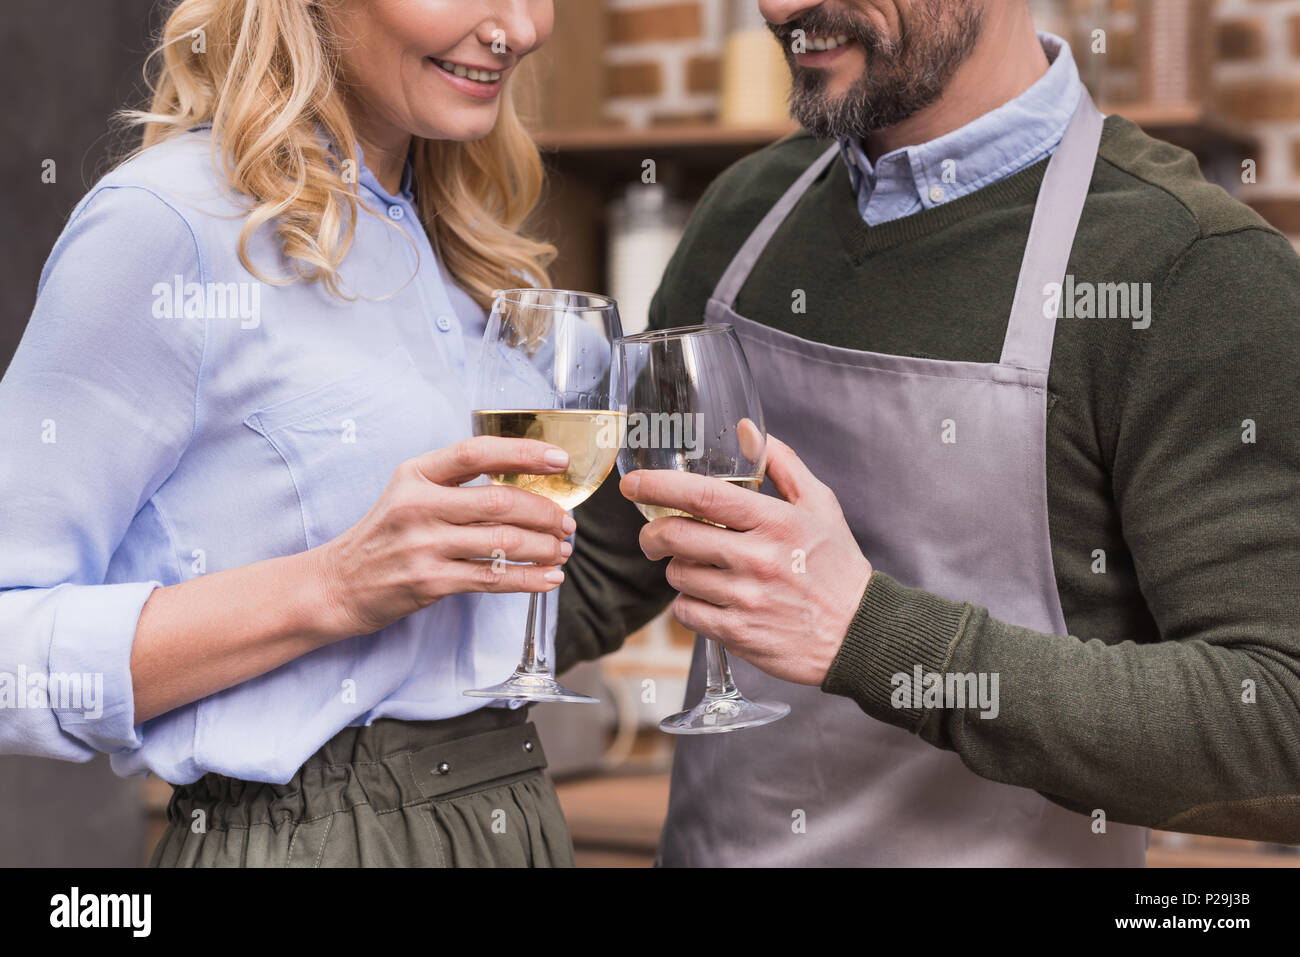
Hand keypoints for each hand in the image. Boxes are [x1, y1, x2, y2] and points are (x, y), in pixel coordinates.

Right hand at [314, 436, 575, 636]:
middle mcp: (418, 505)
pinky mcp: (429, 582)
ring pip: (503, 542)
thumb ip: (456, 486)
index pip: (475, 452)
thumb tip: (524, 485)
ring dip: (544, 547)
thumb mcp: (408, 494)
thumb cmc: (384, 536)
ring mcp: (423, 545)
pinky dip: (529, 579)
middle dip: (545, 512)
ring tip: (563, 550)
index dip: (522, 452)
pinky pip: (492, 578)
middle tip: (567, 522)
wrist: (337, 584)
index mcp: (415, 474)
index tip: (557, 459)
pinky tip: (549, 578)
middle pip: (500, 501)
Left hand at [622, 435, 870, 685]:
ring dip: (678, 570)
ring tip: (701, 571)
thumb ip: (782, 465)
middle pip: (676, 536)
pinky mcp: (739, 634)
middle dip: (652, 534)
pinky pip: (686, 612)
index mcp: (776, 521)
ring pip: (677, 575)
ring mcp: (746, 598)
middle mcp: (758, 558)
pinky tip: (711, 600)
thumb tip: (746, 430)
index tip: (632, 484)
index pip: (703, 496)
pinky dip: (689, 605)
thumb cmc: (838, 567)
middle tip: (653, 537)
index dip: (659, 487)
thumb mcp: (821, 506)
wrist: (862, 634)